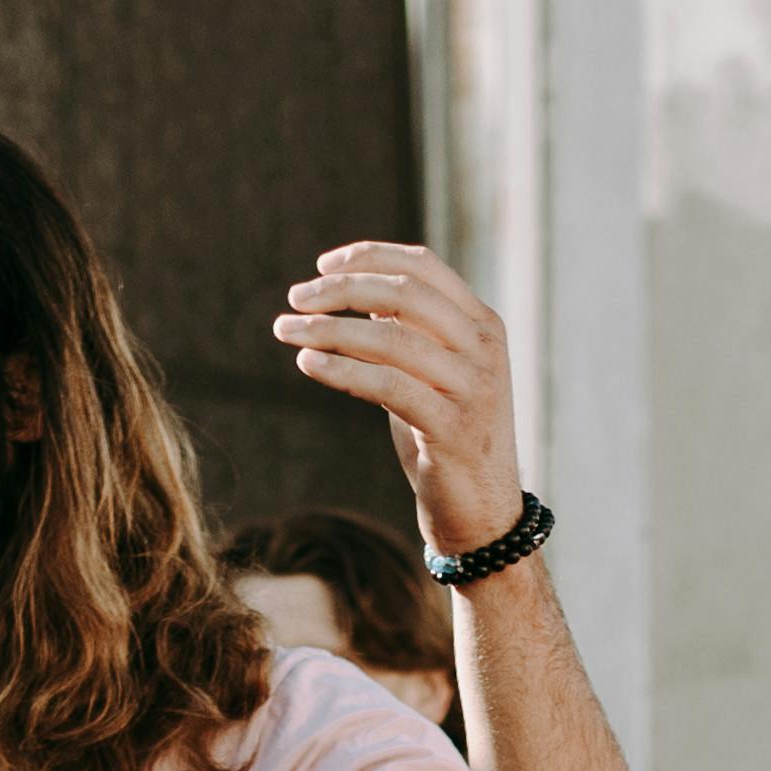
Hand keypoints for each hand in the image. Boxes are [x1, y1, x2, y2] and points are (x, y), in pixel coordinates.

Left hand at [272, 242, 522, 548]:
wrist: (482, 514)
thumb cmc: (446, 437)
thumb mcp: (431, 373)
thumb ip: (407, 332)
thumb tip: (357, 291)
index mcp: (483, 324)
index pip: (423, 267)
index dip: (370, 257)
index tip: (322, 266)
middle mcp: (484, 348)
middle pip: (404, 293)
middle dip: (342, 289)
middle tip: (295, 298)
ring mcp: (474, 388)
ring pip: (392, 338)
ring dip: (330, 328)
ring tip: (286, 330)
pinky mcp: (454, 429)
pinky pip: (388, 386)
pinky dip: (342, 369)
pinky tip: (308, 363)